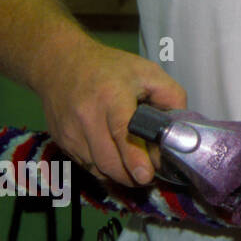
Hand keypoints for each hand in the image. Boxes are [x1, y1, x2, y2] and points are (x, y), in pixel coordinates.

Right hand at [39, 36, 186, 187]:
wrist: (60, 64)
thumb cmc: (109, 68)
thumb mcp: (148, 72)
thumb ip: (171, 97)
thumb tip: (180, 128)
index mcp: (112, 96)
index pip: (122, 132)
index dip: (134, 157)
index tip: (146, 175)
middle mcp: (87, 116)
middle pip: (109, 160)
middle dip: (132, 176)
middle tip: (150, 175)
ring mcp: (71, 132)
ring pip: (98, 169)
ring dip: (119, 175)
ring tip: (136, 169)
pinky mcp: (62, 142)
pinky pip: (87, 165)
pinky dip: (104, 169)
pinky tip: (117, 161)